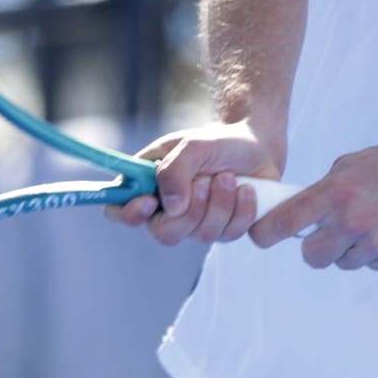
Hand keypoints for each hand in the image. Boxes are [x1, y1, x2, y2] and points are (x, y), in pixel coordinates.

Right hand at [103, 119, 282, 246]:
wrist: (258, 147)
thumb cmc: (219, 142)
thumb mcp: (193, 146)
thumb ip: (174, 171)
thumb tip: (172, 208)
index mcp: (149, 184)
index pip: (119, 210)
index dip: (128, 213)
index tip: (149, 202)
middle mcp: (168, 209)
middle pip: (164, 233)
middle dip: (192, 208)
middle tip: (207, 180)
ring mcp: (196, 224)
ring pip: (200, 235)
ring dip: (220, 203)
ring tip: (229, 176)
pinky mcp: (223, 231)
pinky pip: (229, 235)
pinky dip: (242, 211)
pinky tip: (247, 190)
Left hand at [248, 130, 377, 271]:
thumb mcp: (357, 163)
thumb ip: (326, 189)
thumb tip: (297, 212)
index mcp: (338, 191)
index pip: (285, 222)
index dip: (265, 233)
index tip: (260, 236)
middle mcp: (353, 220)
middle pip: (311, 255)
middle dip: (315, 246)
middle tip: (327, 232)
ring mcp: (376, 244)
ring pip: (342, 262)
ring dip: (349, 249)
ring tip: (373, 222)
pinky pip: (371, 265)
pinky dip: (375, 253)